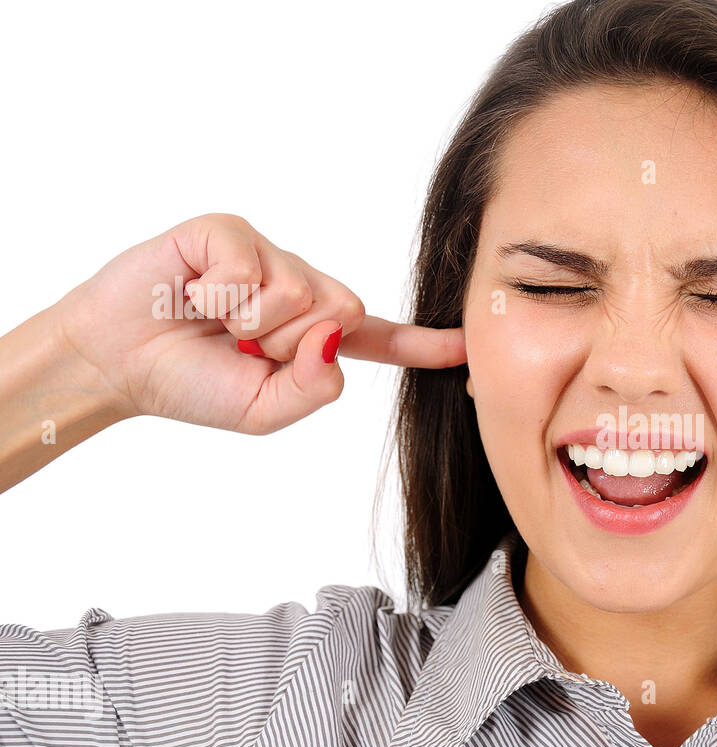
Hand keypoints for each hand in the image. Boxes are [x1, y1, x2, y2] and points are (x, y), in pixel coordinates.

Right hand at [52, 213, 466, 433]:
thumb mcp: (262, 410)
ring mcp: (267, 256)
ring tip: (211, 321)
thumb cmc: (190, 384)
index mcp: (314, 336)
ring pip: (301, 292)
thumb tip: (333, 336)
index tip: (467, 348)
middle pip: (343, 310)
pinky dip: (219, 296)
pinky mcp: (229, 232)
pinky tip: (192, 295)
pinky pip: (252, 269)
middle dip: (289, 342)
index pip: (380, 338)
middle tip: (240, 346)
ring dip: (250, 322)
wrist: (116, 362)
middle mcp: (299, 289)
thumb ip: (313, 388)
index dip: (424, 344)